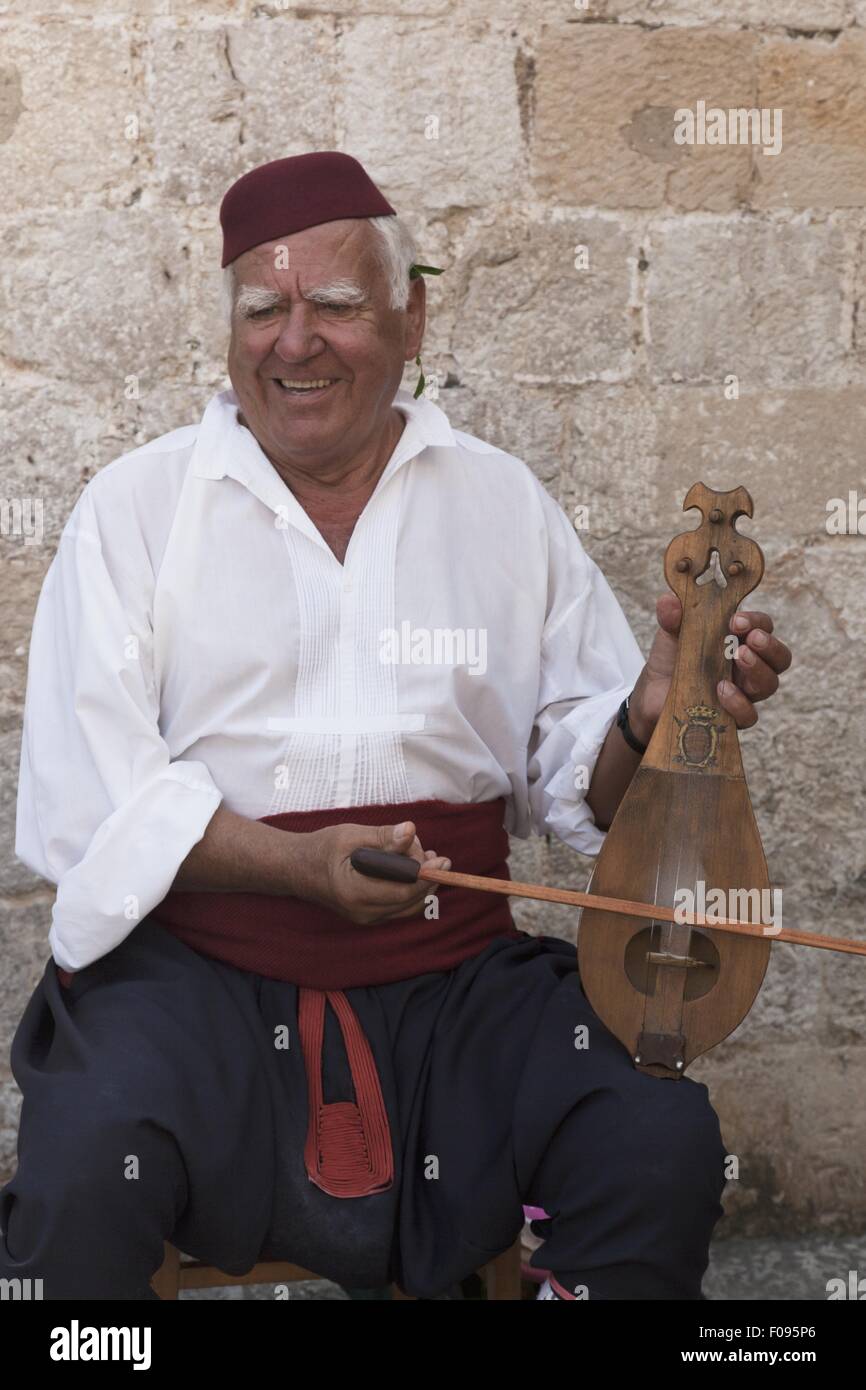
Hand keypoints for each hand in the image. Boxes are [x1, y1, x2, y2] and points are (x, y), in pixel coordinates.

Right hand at [302, 820, 450, 925]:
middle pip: (410, 901)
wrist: (296, 868)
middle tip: (426, 849)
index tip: (443, 859)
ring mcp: (365, 918)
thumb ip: (382, 836)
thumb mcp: (350, 835)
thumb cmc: (322, 848)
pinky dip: (411, 890)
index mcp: (355, 893)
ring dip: (421, 883)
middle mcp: (362, 912)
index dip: (427, 876)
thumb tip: (411, 831)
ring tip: (423, 855)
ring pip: (408, 907)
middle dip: (426, 876)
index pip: (403, 891)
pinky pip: (399, 907)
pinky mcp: (368, 916)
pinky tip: (413, 868)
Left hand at [629, 594, 792, 742]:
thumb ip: (671, 616)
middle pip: (779, 658)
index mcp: (740, 640)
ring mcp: (743, 692)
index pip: (763, 627)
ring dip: (758, 670)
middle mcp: (748, 666)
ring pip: (769, 684)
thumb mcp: (670, 633)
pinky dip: (738, 702)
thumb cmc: (671, 658)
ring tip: (738, 657)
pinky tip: (721, 690)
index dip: (756, 622)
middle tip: (750, 640)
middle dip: (769, 646)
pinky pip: (748, 715)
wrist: (651, 694)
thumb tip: (668, 601)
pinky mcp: (731, 717)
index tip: (737, 620)